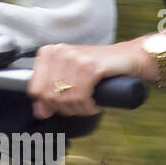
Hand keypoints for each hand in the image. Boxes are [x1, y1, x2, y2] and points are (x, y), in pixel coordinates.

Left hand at [28, 42, 145, 118]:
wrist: (129, 58)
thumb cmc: (98, 69)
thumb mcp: (70, 78)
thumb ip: (51, 93)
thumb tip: (39, 113)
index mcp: (48, 53)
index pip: (35, 89)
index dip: (49, 104)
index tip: (64, 105)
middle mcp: (58, 52)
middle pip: (50, 96)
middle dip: (66, 108)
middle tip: (81, 106)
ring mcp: (74, 57)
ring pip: (66, 98)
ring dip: (80, 109)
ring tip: (90, 104)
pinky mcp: (90, 65)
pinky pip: (81, 96)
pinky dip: (89, 107)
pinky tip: (95, 104)